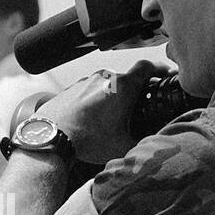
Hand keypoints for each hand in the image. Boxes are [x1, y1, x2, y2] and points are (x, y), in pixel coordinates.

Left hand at [35, 60, 170, 163]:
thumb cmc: (86, 139)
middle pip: (127, 79)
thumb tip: (154, 148)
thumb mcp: (122, 146)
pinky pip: (89, 90)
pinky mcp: (71, 87)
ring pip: (107, 85)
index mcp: (123, 87)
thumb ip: (142, 144)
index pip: (147, 67)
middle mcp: (105, 78)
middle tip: (136, 109)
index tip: (163, 75)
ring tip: (110, 118)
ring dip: (112, 97)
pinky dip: (94, 100)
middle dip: (133, 92)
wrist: (51, 137)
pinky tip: (92, 118)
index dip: (159, 69)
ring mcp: (86, 81)